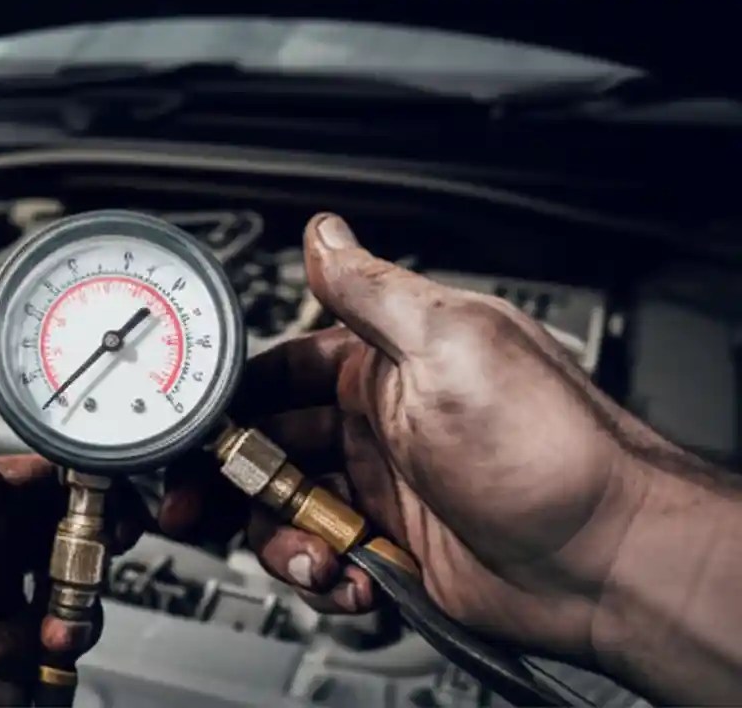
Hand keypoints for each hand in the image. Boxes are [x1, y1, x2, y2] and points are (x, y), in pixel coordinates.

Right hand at [161, 214, 659, 665]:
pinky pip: (323, 558)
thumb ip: (372, 291)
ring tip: (312, 552)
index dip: (231, 398)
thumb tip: (325, 231)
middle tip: (211, 500)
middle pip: (268, 445)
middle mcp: (378, 422)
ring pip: (285, 509)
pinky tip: (348, 575)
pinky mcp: (393, 546)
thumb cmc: (547, 445)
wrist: (608, 557)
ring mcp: (383, 487)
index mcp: (384, 364)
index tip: (199, 427)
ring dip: (277, 536)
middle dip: (233, 476)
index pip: (278, 369)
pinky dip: (319, 574)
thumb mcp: (449, 346)